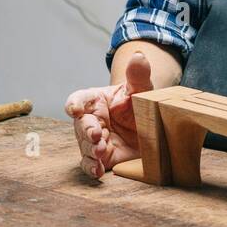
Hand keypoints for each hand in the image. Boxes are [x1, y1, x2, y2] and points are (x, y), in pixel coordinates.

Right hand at [64, 52, 153, 179]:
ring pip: (85, 146)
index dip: (75, 104)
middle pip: (80, 125)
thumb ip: (138, 74)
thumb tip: (138, 55)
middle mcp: (90, 120)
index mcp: (95, 100)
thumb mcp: (141, 89)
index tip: (75, 108)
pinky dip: (92, 168)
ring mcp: (94, 140)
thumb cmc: (139, 103)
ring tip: (101, 151)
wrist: (151, 124)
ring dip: (91, 150)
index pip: (78, 99)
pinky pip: (90, 164)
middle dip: (86, 131)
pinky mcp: (102, 157)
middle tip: (96, 135)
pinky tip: (98, 171)